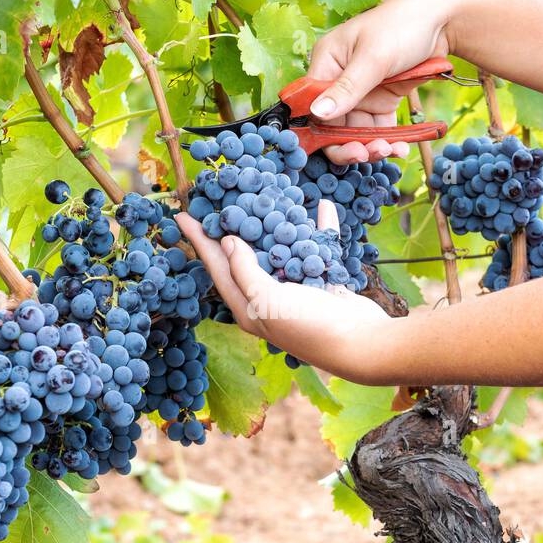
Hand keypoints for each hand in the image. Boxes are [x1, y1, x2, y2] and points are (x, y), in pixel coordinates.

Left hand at [175, 201, 396, 382]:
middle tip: (219, 200)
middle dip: (231, 228)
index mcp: (248, 307)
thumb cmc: (309, 326)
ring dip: (274, 225)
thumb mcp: (266, 300)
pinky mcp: (324, 284)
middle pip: (244, 257)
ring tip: (263, 198)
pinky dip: (319, 229)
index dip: (198, 241)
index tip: (180, 214)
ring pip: (281, 250)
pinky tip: (322, 207)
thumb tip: (228, 241)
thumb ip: (244, 270)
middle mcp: (268, 299)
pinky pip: (317, 250)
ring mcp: (297, 291)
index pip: (216, 268)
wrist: (362, 345)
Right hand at [307, 0, 455, 164]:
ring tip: (392, 150)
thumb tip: (316, 113)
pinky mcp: (382, 99)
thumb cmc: (402, 25)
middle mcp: (339, 80)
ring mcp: (361, 92)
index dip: (323, 132)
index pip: (314, 106)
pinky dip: (388, 140)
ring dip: (372, 145)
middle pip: (334, 124)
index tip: (344, 149)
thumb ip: (347, 88)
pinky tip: (401, 148)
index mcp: (327, 63)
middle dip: (351, 143)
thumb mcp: (374, 57)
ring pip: (358, 130)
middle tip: (368, 155)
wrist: (442, 18)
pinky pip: (379, 127)